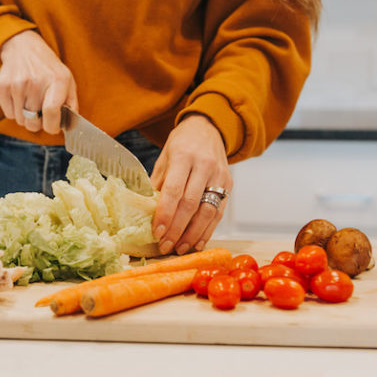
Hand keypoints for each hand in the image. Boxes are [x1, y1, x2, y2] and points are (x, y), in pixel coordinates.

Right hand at [0, 30, 78, 133]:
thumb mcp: (67, 80)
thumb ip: (72, 104)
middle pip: (33, 122)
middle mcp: (36, 81)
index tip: (52, 127)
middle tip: (40, 112)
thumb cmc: (48, 69)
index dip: (52, 126)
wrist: (24, 47)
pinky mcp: (2, 86)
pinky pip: (9, 114)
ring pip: (20, 120)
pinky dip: (14, 110)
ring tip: (29, 100)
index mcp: (57, 80)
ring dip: (26, 116)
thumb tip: (70, 126)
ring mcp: (17, 84)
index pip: (51, 112)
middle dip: (38, 123)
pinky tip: (19, 96)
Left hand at [150, 114, 232, 254]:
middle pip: (191, 204)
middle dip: (177, 229)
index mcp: (184, 156)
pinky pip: (219, 212)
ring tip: (180, 248)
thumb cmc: (182, 143)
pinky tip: (196, 242)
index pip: (174, 189)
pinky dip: (207, 231)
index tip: (157, 232)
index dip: (165, 213)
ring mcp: (220, 175)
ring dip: (193, 234)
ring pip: (208, 212)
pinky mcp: (229, 184)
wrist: (208, 128)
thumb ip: (158, 183)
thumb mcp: (165, 157)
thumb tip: (146, 212)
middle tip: (165, 246)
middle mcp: (204, 165)